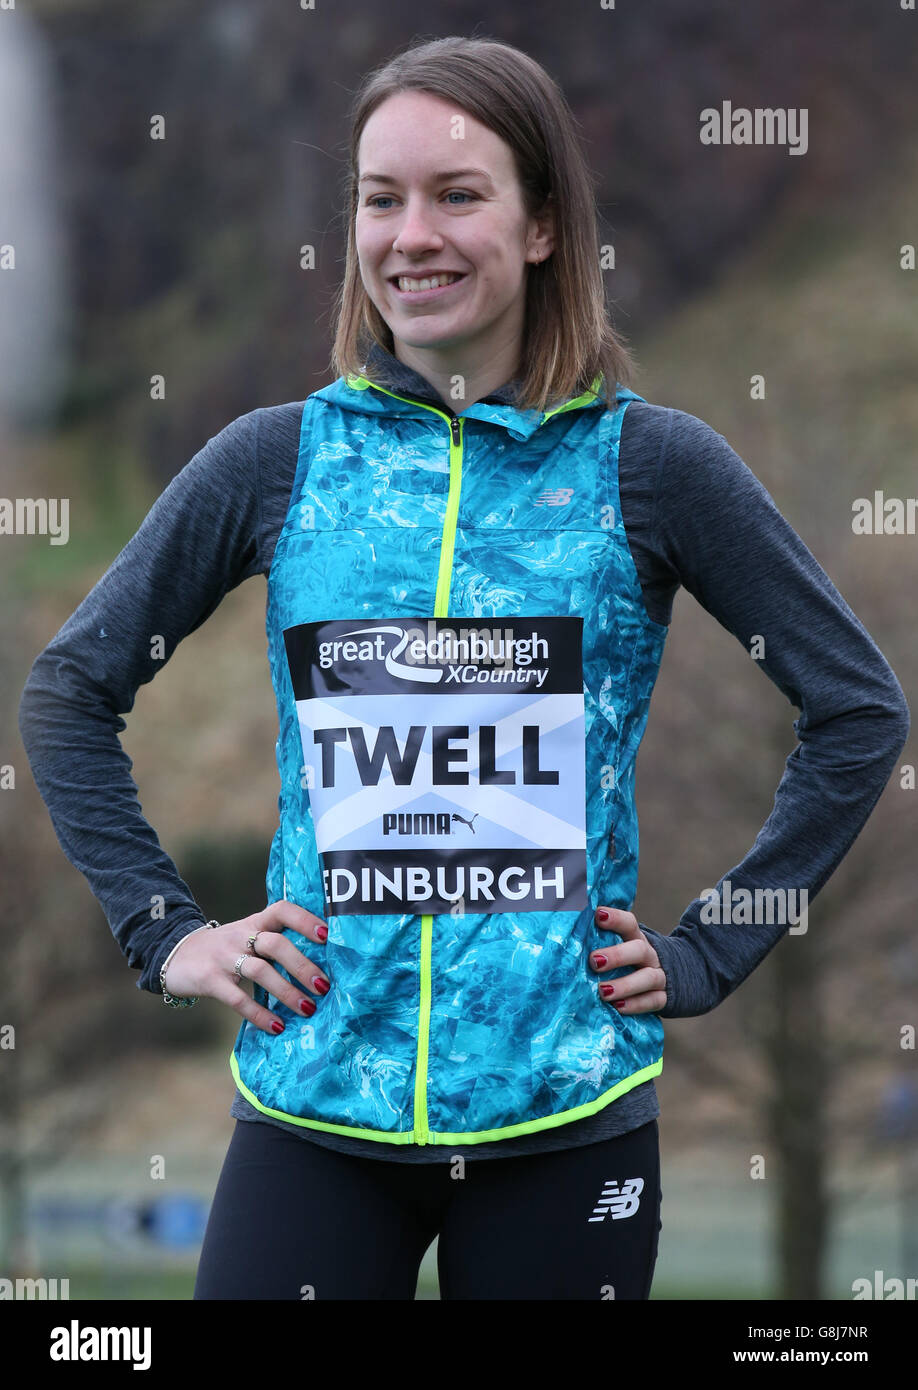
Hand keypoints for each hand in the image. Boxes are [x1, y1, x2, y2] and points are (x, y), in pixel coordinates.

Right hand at [162, 901, 329, 1034]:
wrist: (175, 954)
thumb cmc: (225, 949)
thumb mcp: (247, 936)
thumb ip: (274, 943)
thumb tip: (319, 966)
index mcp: (255, 922)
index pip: (282, 910)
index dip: (305, 920)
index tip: (327, 936)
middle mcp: (241, 936)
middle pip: (276, 944)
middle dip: (302, 966)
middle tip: (324, 986)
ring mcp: (224, 957)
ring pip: (260, 971)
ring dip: (287, 991)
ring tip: (308, 1009)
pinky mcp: (210, 980)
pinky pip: (238, 998)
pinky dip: (260, 1014)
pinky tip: (277, 1026)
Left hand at [589, 906, 666, 1015]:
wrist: (674, 976)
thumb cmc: (630, 962)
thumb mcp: (621, 947)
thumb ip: (600, 944)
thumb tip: (565, 939)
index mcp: (636, 938)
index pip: (629, 924)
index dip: (615, 918)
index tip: (598, 915)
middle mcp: (649, 955)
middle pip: (639, 949)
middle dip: (617, 955)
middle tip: (594, 961)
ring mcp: (659, 976)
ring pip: (648, 977)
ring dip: (624, 985)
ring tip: (603, 991)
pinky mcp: (664, 997)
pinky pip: (653, 1000)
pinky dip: (636, 1005)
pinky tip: (619, 1007)